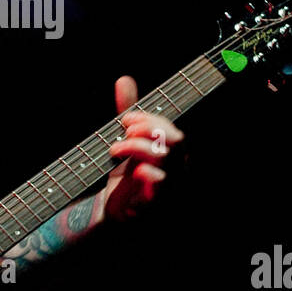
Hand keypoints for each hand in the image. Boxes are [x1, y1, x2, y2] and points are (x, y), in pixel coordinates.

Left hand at [102, 75, 184, 221]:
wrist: (115, 210)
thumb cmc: (126, 175)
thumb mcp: (126, 139)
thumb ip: (129, 112)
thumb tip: (124, 80)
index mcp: (171, 151)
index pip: (170, 128)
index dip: (149, 119)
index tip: (125, 119)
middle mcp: (175, 168)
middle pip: (176, 141)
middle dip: (148, 130)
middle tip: (124, 131)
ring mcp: (169, 186)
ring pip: (167, 161)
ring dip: (138, 148)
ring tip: (115, 149)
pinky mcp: (156, 204)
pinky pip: (162, 189)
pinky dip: (150, 177)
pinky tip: (136, 172)